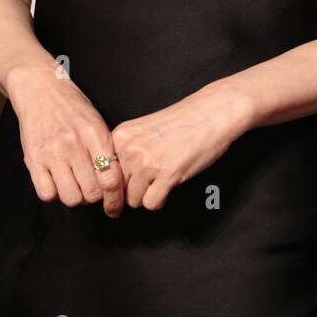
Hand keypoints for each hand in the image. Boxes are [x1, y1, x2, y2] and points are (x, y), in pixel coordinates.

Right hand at [6, 62, 123, 217]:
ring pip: (71, 197)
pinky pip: (47, 194)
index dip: (115, 199)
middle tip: (91, 187)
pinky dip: (54, 193)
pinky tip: (57, 180)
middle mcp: (74, 144)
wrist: (40, 88)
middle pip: (92, 193)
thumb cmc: (72, 105)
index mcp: (94, 133)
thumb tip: (115, 183)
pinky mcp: (33, 158)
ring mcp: (52, 152)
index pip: (111, 179)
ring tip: (73, 183)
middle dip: (94, 196)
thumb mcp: (96, 121)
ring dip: (75, 196)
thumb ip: (105, 149)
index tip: (115, 207)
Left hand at [111, 80, 252, 210]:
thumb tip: (116, 181)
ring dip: (147, 195)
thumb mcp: (143, 129)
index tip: (121, 190)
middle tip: (147, 184)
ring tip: (160, 182)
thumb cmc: (182, 120)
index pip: (105, 172)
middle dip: (131, 190)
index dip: (114, 184)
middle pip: (118, 188)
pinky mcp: (167, 175)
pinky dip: (159, 201)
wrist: (211, 113)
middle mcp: (130, 149)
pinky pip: (151, 203)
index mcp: (121, 135)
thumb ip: (127, 150)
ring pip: (133, 199)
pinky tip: (167, 188)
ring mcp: (148, 162)